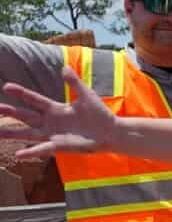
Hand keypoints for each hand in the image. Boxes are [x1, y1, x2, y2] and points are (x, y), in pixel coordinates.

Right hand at [0, 67, 118, 158]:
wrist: (111, 132)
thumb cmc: (99, 114)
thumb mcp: (86, 95)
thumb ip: (74, 83)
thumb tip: (64, 67)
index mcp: (55, 108)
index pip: (34, 99)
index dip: (21, 93)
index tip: (6, 86)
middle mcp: (50, 121)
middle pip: (25, 116)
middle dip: (10, 112)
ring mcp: (53, 134)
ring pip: (27, 133)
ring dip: (12, 133)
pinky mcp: (59, 145)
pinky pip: (42, 148)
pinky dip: (31, 152)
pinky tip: (18, 154)